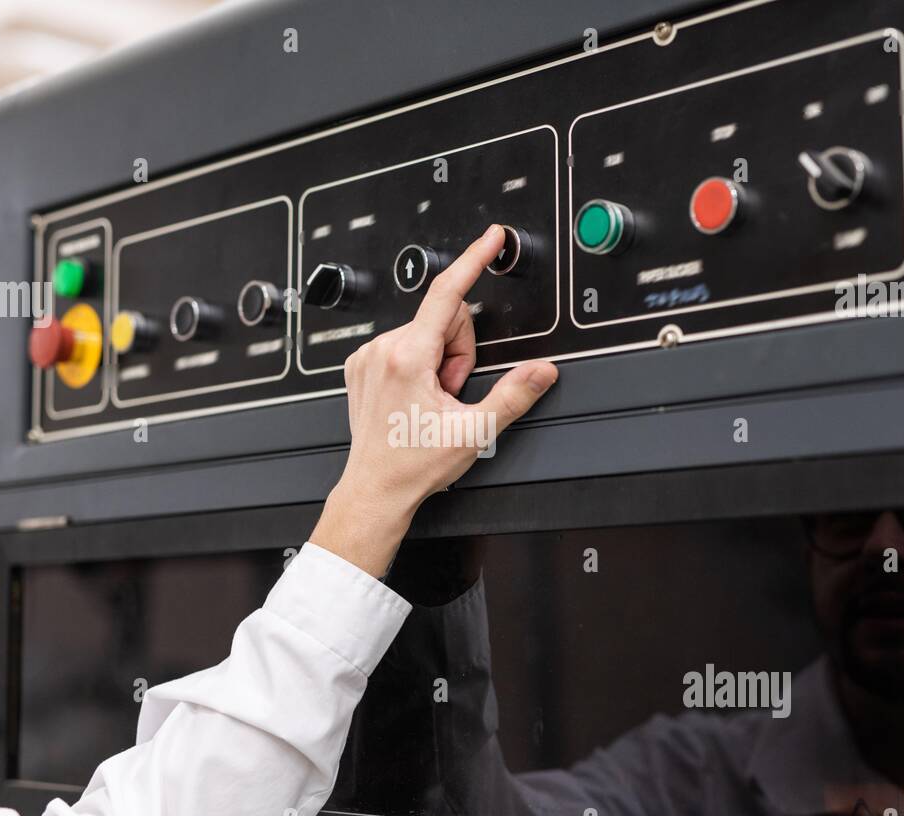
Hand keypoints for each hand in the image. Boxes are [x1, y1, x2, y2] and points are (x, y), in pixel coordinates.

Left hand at [310, 224, 557, 576]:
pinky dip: (417, 365)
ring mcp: (367, 357)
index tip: (490, 238)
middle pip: (443, 320)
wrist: (375, 490)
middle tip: (451, 393)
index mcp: (407, 357)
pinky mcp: (361, 365)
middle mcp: (381, 349)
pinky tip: (414, 397)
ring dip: (438, 361)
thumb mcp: (474, 433)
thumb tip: (542, 372)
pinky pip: (403, 344)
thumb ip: (513, 396)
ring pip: (424, 332)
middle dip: (458, 352)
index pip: (448, 293)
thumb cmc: (412, 466)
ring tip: (431, 400)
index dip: (474, 260)